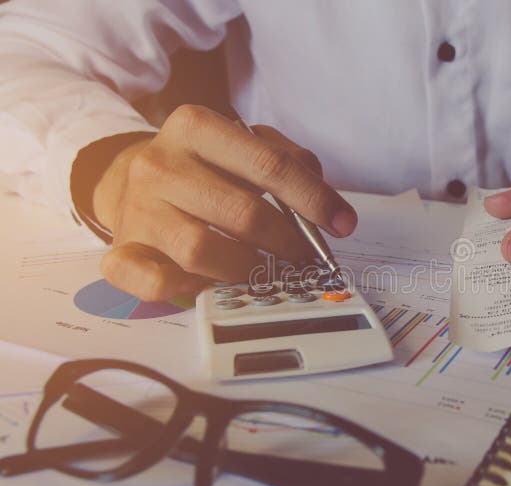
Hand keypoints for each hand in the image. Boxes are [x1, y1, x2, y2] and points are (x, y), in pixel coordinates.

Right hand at [91, 105, 356, 300]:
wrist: (128, 179)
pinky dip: (190, 288)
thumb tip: (325, 203)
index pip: (269, 164)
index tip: (343, 223)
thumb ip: (287, 160)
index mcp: (195, 127)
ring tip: (262, 268)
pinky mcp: (122, 250)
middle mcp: (159, 164)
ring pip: (201, 250)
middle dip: (287, 241)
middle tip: (305, 255)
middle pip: (242, 212)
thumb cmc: (202, 166)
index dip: (313, 198)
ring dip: (245, 267)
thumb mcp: (242, 143)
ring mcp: (137, 209)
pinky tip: (210, 280)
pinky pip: (156, 283)